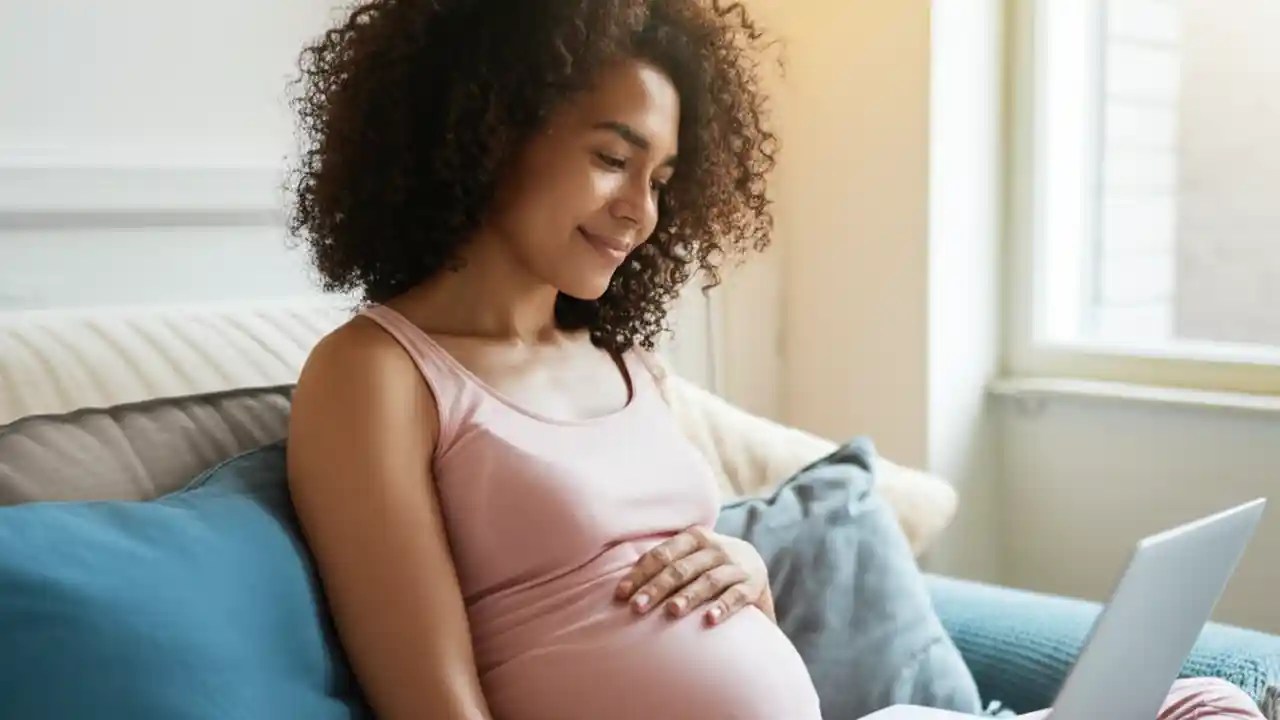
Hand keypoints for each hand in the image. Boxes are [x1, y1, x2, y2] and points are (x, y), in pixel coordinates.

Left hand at [614, 526, 773, 625]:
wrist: (756, 570)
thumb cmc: (709, 567)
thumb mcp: (690, 557)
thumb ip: (663, 564)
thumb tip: (618, 589)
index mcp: (695, 537)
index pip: (662, 554)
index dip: (640, 574)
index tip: (622, 595)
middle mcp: (716, 548)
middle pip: (681, 568)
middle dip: (657, 588)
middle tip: (637, 608)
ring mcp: (736, 566)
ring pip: (708, 580)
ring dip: (688, 596)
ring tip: (672, 611)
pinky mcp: (753, 585)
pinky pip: (737, 596)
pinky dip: (723, 607)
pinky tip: (710, 620)